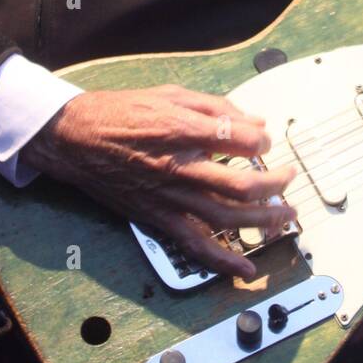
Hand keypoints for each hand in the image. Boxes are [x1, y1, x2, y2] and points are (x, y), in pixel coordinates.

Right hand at [21, 84, 295, 278]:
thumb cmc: (118, 112)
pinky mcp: (158, 218)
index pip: (242, 140)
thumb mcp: (169, 94)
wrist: (73, 137)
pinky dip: (223, 261)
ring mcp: (170, 197)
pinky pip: (195, 246)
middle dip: (276, 184)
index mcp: (183, 130)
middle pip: (243, 185)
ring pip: (228, 218)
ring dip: (264, 220)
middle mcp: (180, 167)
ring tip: (285, 216)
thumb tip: (251, 119)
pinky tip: (246, 268)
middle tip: (288, 177)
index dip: (264, 141)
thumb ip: (214, 106)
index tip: (267, 141)